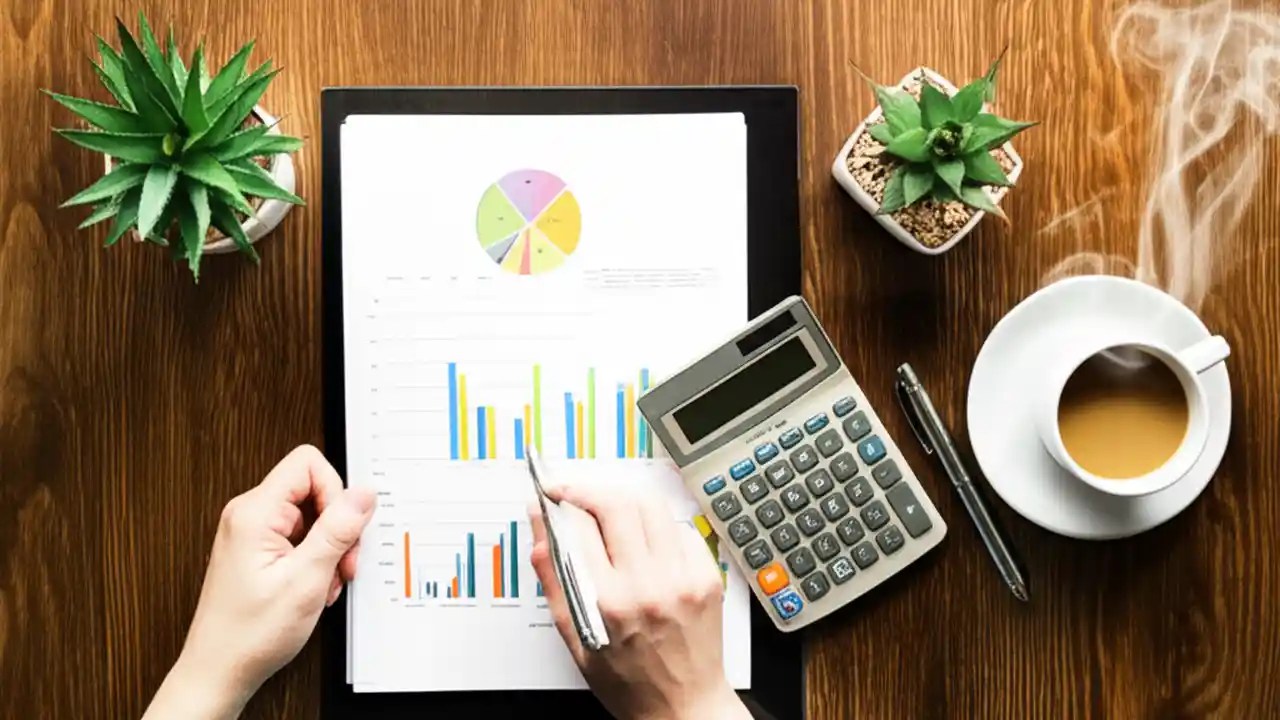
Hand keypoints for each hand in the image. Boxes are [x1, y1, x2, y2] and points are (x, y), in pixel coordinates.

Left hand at [144, 445, 375, 719]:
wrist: (220, 670)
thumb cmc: (249, 634)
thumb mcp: (306, 580)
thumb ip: (337, 531)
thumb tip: (362, 495)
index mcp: (254, 513)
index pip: (307, 464)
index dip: (335, 491)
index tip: (343, 527)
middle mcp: (248, 515)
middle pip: (312, 489)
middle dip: (336, 526)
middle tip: (341, 563)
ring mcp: (251, 532)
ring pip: (310, 516)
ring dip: (327, 548)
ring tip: (324, 582)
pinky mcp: (257, 548)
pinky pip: (298, 536)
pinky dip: (314, 559)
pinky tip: (313, 586)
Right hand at [528, 478, 749, 719]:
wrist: (685, 707)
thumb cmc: (629, 682)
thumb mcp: (576, 637)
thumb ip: (554, 579)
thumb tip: (540, 530)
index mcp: (611, 602)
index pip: (581, 526)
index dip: (562, 500)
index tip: (552, 495)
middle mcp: (650, 584)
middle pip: (618, 503)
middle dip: (590, 489)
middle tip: (575, 492)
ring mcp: (684, 577)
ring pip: (652, 506)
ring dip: (623, 498)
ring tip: (607, 509)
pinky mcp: (708, 577)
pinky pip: (680, 528)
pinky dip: (657, 524)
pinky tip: (645, 540)